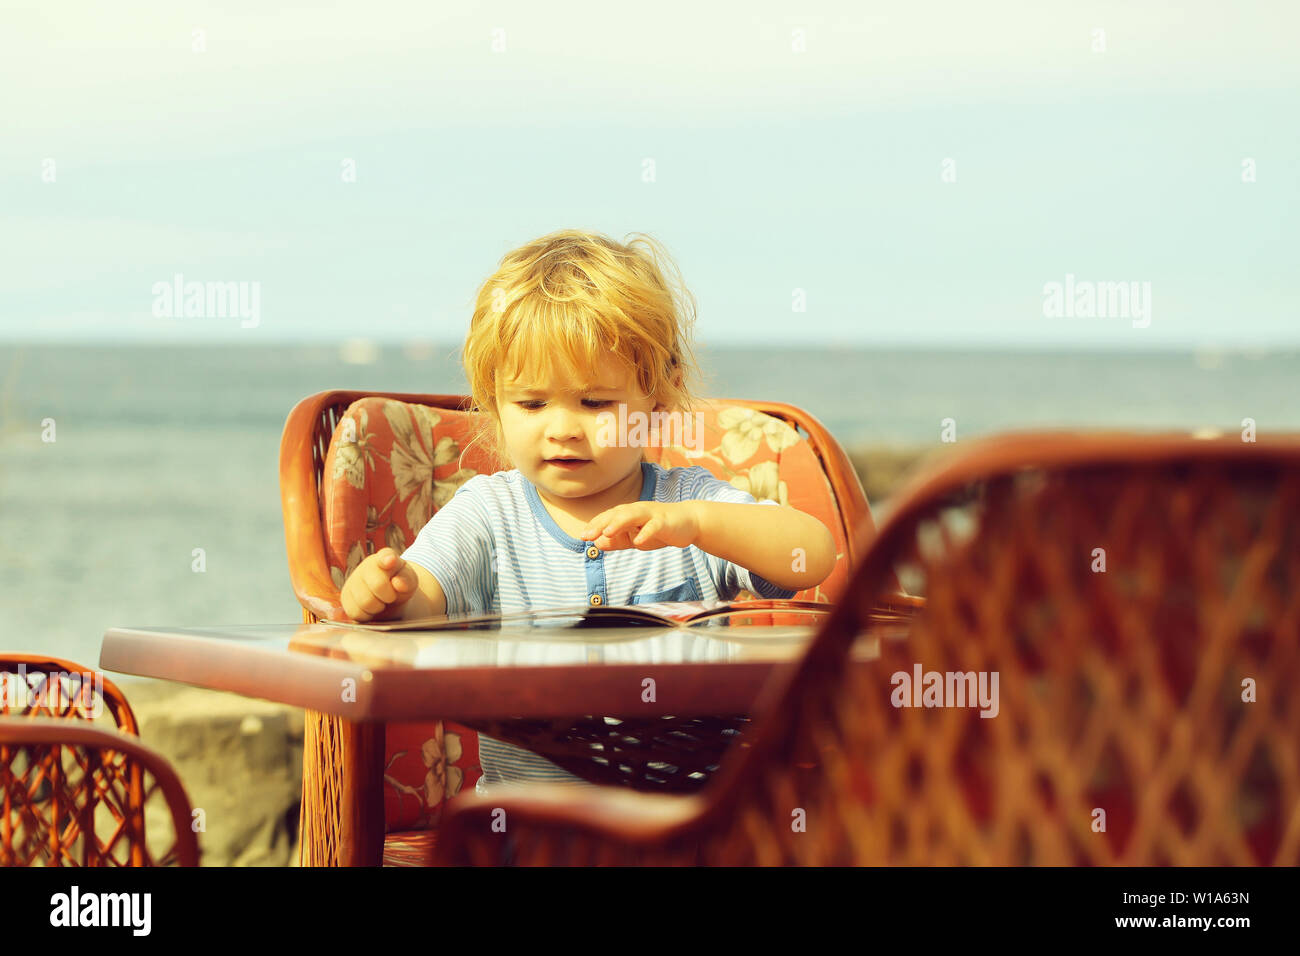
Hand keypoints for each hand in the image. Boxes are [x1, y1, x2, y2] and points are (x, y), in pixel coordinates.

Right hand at [341, 547, 419, 621]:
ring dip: (378, 607)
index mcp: (386, 558)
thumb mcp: (410, 582)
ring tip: (381, 602)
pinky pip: (355, 612)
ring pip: (365, 602)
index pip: (386, 556)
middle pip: (378, 585)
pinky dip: (367, 615)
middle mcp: (366, 567)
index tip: (390, 561)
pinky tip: (371, 608)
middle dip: (389, 596)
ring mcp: (353, 581)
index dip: (387, 559)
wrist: (388, 600)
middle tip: (391, 596)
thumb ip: (407, 579)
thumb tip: (398, 583)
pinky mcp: (345, 598)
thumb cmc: (400, 587)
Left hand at [579, 502, 699, 550]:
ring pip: (633, 516)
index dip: (595, 526)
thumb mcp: (635, 537)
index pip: (608, 517)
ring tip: (607, 532)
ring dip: (619, 523)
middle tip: (586, 535)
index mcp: (629, 514)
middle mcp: (638, 511)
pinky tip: (638, 542)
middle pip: (617, 514)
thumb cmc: (659, 529)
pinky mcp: (665, 522)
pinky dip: (646, 533)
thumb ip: (617, 541)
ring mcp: (652, 515)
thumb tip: (597, 543)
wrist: (689, 522)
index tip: (582, 537)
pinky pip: (654, 527)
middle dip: (601, 524)